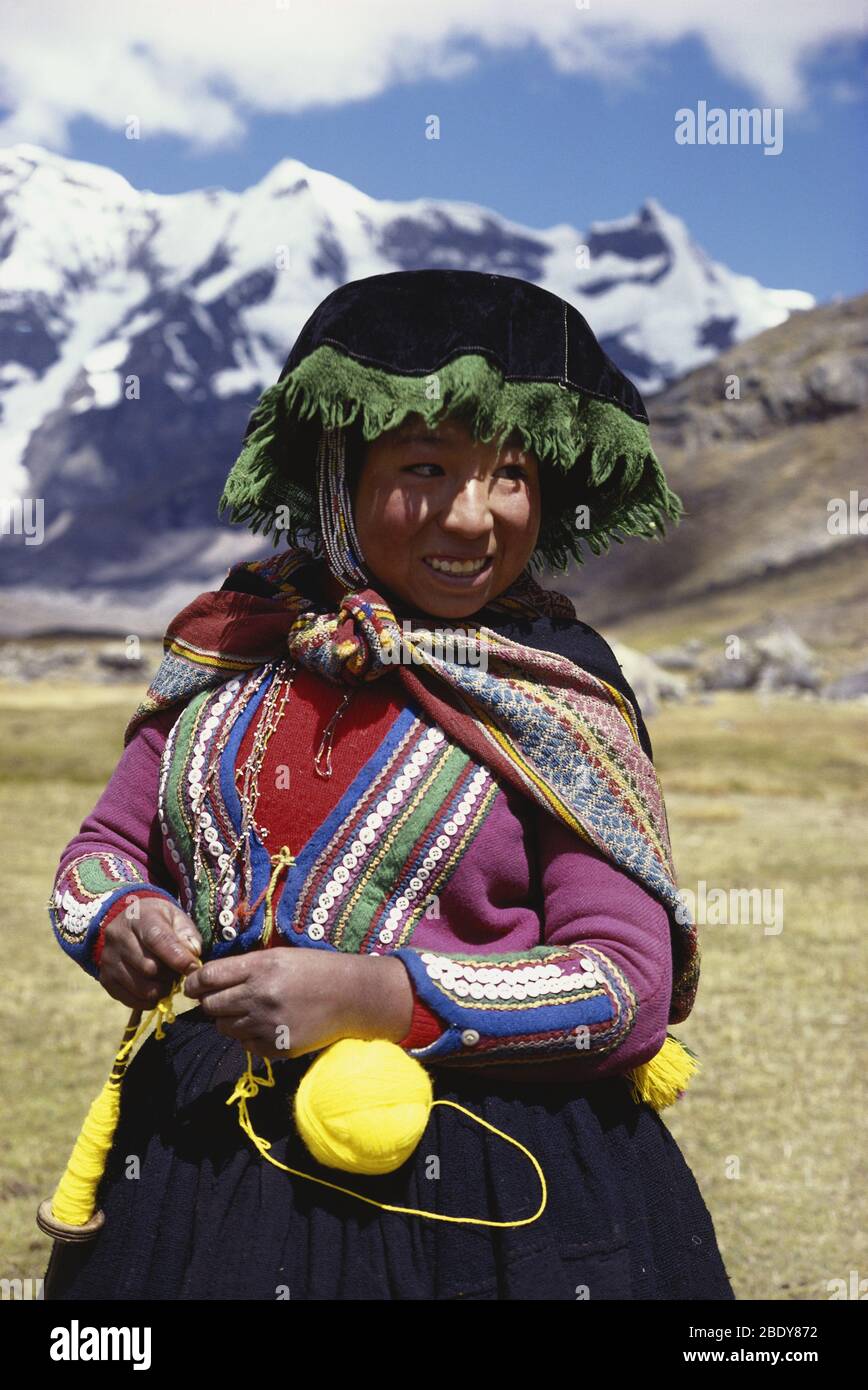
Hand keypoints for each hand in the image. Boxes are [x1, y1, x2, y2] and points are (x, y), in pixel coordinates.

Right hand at [98, 895, 201, 1008]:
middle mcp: (118, 936)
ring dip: (161, 988)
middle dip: (170, 974)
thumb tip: (193, 955)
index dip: (176, 957)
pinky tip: (155, 987)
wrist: (129, 924)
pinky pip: (132, 1000)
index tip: (193, 967)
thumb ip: (188, 935)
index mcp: (139, 917)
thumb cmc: (160, 921)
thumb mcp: (177, 918)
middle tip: (177, 971)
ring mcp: (109, 959)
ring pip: (142, 988)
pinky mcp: (106, 979)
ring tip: (166, 978)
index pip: (157, 939)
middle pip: (149, 967)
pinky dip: (149, 1000)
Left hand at [183, 948, 414, 1059]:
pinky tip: (269, 1025)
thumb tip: (207, 981)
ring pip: (225, 1028)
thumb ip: (244, 968)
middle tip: (224, 999)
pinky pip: (245, 1045)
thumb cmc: (315, 970)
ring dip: (230, 1020)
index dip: (194, 984)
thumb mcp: (279, 956)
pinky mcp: (277, 1048)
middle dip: (211, 1002)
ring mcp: (268, 1025)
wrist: (352, 996)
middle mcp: (260, 996)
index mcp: (260, 967)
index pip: (207, 978)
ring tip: (252, 1011)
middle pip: (211, 1006)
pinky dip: (250, 1036)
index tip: (193, 986)